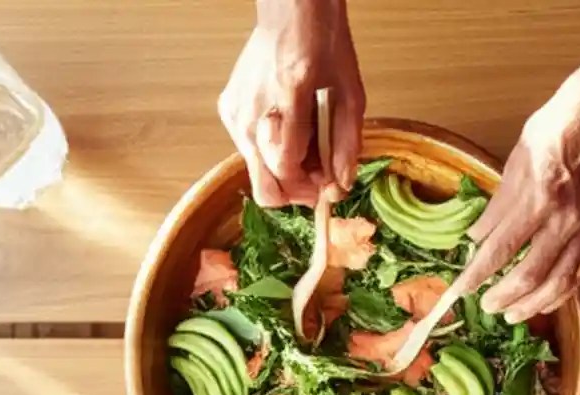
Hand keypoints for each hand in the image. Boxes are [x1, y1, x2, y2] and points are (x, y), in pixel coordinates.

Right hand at [218, 0, 365, 206]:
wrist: (291, 12)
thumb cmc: (324, 43)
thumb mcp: (351, 93)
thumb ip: (347, 143)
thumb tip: (343, 183)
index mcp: (288, 97)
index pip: (288, 170)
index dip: (313, 188)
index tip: (330, 184)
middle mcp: (254, 110)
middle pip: (265, 187)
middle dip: (296, 192)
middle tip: (318, 178)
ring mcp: (236, 113)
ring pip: (257, 174)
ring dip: (284, 173)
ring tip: (307, 148)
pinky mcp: (228, 111)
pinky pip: (249, 152)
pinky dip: (270, 154)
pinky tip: (289, 133)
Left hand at [466, 64, 579, 322]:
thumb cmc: (557, 130)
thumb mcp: (515, 162)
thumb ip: (498, 205)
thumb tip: (478, 237)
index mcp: (539, 197)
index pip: (500, 250)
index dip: (477, 275)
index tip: (459, 290)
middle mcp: (565, 219)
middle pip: (529, 275)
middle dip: (503, 297)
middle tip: (485, 305)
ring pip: (559, 283)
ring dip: (532, 304)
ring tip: (512, 313)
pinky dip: (561, 293)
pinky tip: (546, 299)